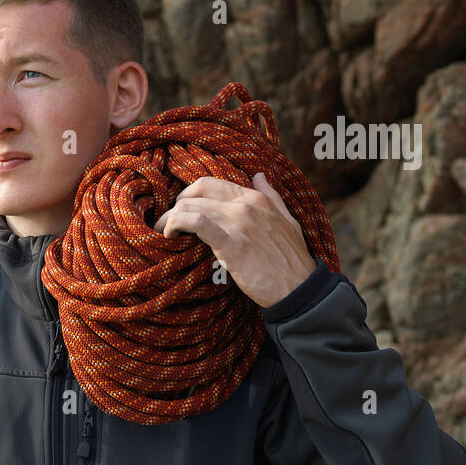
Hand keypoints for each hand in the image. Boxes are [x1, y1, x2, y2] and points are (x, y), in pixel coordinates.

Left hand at [151, 172, 316, 308]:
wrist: (299, 288)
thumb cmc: (291, 260)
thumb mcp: (287, 220)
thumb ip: (272, 196)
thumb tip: (260, 176)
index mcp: (257, 198)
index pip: (212, 184)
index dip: (190, 195)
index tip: (182, 211)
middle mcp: (246, 204)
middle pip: (198, 191)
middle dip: (177, 205)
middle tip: (168, 222)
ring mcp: (239, 221)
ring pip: (191, 206)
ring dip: (170, 218)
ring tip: (166, 233)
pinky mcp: (231, 242)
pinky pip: (195, 222)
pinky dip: (176, 224)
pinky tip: (170, 236)